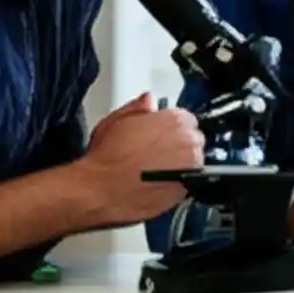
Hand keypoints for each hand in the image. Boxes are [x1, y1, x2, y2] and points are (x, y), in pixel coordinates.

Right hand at [78, 92, 204, 225]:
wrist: (100, 190)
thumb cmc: (106, 158)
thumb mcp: (116, 121)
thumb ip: (138, 108)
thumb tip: (148, 101)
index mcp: (175, 120)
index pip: (186, 119)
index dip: (170, 128)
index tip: (161, 135)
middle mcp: (188, 141)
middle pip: (193, 140)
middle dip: (178, 145)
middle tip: (157, 153)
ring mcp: (191, 166)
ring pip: (193, 161)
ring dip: (180, 164)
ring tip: (156, 169)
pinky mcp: (187, 187)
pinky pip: (188, 181)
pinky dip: (177, 181)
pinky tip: (158, 183)